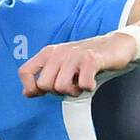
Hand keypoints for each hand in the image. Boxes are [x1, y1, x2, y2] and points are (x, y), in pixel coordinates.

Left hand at [18, 31, 138, 97]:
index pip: (24, 72)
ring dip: (73, 91)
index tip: (43, 93)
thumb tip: (27, 93)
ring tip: (81, 83)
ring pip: (60, 87)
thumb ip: (44, 77)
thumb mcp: (61, 66)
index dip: (31, 88)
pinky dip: (88, 87)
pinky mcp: (91, 60)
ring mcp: (75, 55)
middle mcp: (59, 52)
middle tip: (70, 85)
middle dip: (56, 92)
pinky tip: (92, 80)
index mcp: (48, 53)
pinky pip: (83, 84)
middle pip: (43, 85)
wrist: (115, 45)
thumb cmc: (86, 60)